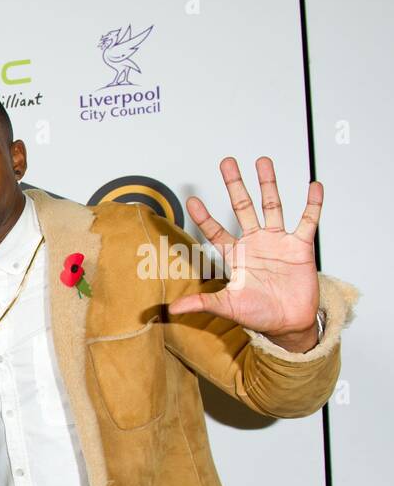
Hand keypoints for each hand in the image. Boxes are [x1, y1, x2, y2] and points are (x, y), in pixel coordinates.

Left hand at [171, 157, 322, 352]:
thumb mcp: (226, 307)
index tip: (191, 201)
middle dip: (235, 185)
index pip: (215, 232)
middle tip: (226, 162)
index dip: (204, 217)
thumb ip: (201, 302)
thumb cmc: (258, 315)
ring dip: (268, 184)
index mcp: (236, 256)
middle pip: (243, 208)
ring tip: (262, 161)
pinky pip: (308, 220)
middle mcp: (255, 243)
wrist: (288, 323)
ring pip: (272, 206)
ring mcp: (278, 242)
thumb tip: (172, 309)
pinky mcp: (300, 246)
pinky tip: (314, 186)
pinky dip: (313, 204)